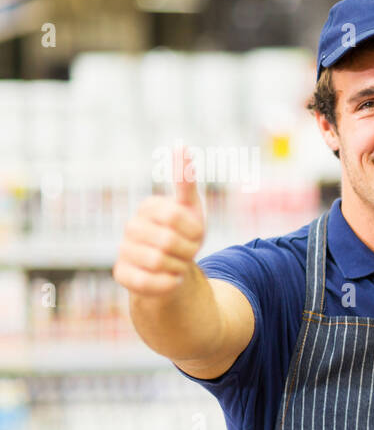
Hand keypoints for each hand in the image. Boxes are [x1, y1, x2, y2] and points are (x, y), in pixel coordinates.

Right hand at [113, 146, 204, 296]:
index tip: (196, 234)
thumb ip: (186, 180)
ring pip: (157, 262)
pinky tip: (171, 279)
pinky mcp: (121, 274)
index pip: (175, 216)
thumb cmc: (185, 234)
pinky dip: (167, 283)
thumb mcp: (191, 207)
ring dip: (178, 267)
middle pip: (167, 241)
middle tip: (188, 252)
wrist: (175, 267)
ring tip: (178, 264)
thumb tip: (182, 146)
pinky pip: (145, 282)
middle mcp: (131, 226)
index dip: (194, 230)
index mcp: (149, 207)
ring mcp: (123, 250)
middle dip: (188, 250)